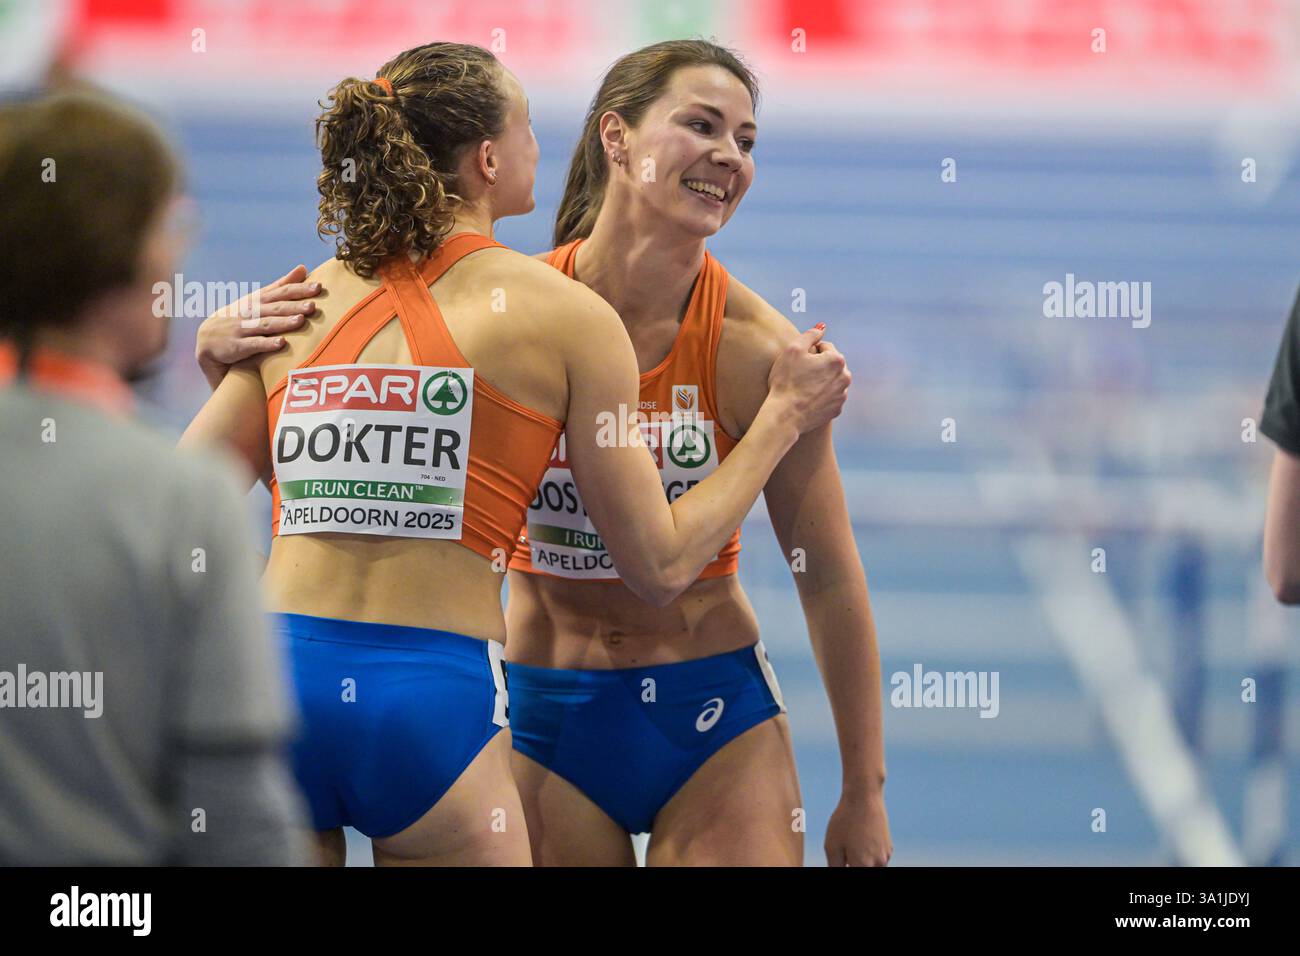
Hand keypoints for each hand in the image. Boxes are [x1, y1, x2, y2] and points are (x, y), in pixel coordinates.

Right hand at [195, 264, 321, 388]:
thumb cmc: (241, 317)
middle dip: (294, 305)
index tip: (319, 287)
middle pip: (276, 307)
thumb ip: (281, 285)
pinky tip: (281, 343)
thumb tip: (303, 268)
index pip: (281, 292)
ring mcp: (243, 328)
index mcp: (259, 300)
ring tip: (300, 320)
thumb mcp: (258, 299)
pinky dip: (266, 343)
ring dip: (283, 322)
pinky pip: (253, 344)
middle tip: (314, 305)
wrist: (208, 340)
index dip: (300, 289)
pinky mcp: (238, 346)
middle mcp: (252, 311)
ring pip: (266, 324)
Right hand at [766, 325, 850, 434]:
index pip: (825, 347)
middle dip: (818, 365)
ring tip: (803, 387)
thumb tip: (822, 327)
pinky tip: (807, 398)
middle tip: (800, 374)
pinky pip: (830, 397)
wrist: (785, 415)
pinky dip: (821, 396)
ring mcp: (842, 395)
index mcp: (837, 360)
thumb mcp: (793, 350)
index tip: (799, 361)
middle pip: (830, 364)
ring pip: (831, 381)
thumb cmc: (787, 381)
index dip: (809, 351)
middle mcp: (845, 377)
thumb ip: (810, 335)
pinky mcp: (836, 410)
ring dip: (821, 380)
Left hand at [825, 789, 891, 865]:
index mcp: (862, 865)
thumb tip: (836, 872)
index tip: (843, 860)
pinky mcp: (889, 848)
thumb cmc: (845, 821)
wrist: (864, 797)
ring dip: (862, 862)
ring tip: (852, 843)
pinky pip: (877, 858)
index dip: (846, 866)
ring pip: (872, 866)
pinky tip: (860, 838)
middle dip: (853, 864)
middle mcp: (878, 864)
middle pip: (863, 870)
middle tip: (846, 851)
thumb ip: (834, 867)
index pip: (853, 875)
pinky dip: (869, 854)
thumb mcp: (832, 846)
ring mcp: (886, 856)